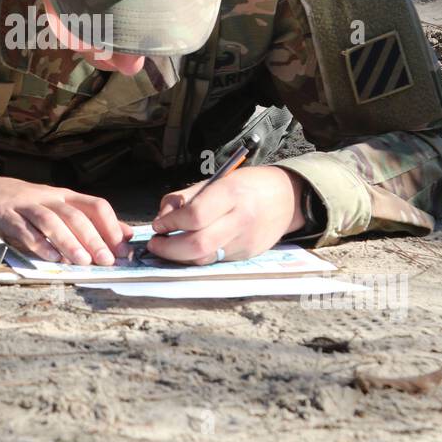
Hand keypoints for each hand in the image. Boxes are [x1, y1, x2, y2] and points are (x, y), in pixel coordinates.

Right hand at [0, 173, 133, 265]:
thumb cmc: (26, 204)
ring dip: (69, 241)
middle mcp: (49, 198)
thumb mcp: (59, 208)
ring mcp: (26, 205)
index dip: (111, 226)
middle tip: (106, 260)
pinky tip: (51, 258)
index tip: (122, 250)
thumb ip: (90, 221)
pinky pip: (24, 228)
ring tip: (82, 261)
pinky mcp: (6, 215)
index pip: (95, 205)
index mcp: (65, 196)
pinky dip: (39, 244)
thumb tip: (126, 235)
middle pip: (75, 215)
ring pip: (51, 220)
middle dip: (93, 238)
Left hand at [147, 166, 306, 264]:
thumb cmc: (246, 186)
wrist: (286, 198)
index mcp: (231, 194)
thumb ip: (185, 198)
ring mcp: (246, 241)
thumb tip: (161, 219)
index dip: (170, 223)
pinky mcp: (247, 256)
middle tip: (155, 243)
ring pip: (204, 258)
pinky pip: (215, 261)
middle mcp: (241, 219)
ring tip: (167, 247)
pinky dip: (197, 257)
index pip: (195, 216)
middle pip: (198, 244)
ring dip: (179, 257)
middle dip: (169, 249)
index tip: (158, 225)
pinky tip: (187, 250)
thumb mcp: (216, 180)